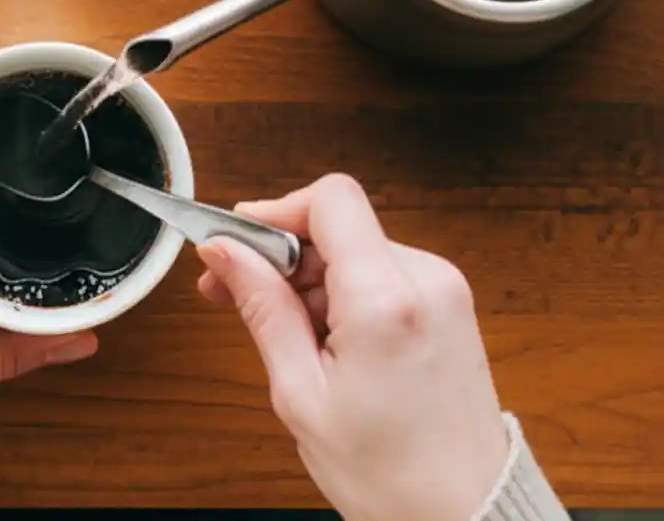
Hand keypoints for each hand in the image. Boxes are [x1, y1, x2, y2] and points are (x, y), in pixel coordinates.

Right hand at [197, 174, 507, 520]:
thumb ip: (262, 308)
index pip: (330, 200)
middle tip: (232, 292)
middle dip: (279, 253)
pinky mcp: (449, 306)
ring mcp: (444, 291)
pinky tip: (320, 339)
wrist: (464, 515)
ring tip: (281, 333)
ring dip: (308, 278)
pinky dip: (341, 293)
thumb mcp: (301, 393)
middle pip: (337, 226)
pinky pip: (381, 274)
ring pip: (355, 249)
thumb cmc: (389, 474)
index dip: (274, 211)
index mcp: (387, 300)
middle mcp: (426, 281)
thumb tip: (224, 252)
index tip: (236, 240)